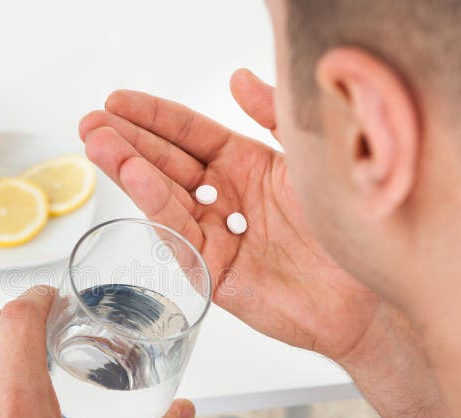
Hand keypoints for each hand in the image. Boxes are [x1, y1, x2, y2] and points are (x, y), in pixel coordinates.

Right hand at [79, 69, 381, 361]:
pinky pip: (180, 233)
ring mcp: (215, 234)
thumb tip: (237, 78)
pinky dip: (156, 204)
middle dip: (127, 140)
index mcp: (245, 165)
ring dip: (128, 168)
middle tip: (91, 122)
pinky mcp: (212, 269)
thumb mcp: (307, 157)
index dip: (154, 116)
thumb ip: (273, 116)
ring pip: (163, 195)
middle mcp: (224, 197)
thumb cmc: (347, 226)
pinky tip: (134, 177)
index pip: (189, 133)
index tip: (118, 100)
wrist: (369, 295)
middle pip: (166, 162)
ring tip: (96, 143)